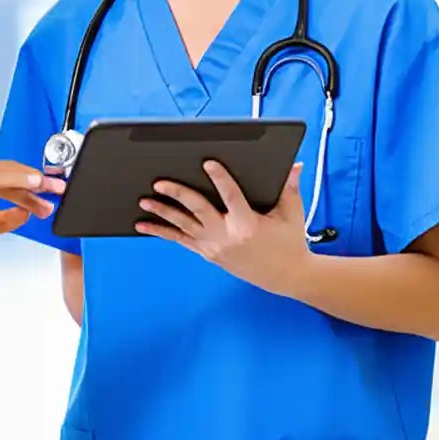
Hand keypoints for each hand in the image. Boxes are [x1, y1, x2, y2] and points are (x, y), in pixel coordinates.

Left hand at [134, 161, 311, 296]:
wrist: (285, 276)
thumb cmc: (289, 242)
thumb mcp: (292, 213)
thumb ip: (289, 187)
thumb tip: (294, 165)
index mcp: (248, 224)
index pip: (231, 196)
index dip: (220, 178)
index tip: (208, 163)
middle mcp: (227, 236)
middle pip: (198, 210)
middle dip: (178, 194)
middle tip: (160, 183)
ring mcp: (214, 247)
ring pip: (183, 226)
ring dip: (162, 213)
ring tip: (144, 201)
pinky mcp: (208, 254)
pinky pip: (181, 240)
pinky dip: (162, 232)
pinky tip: (144, 224)